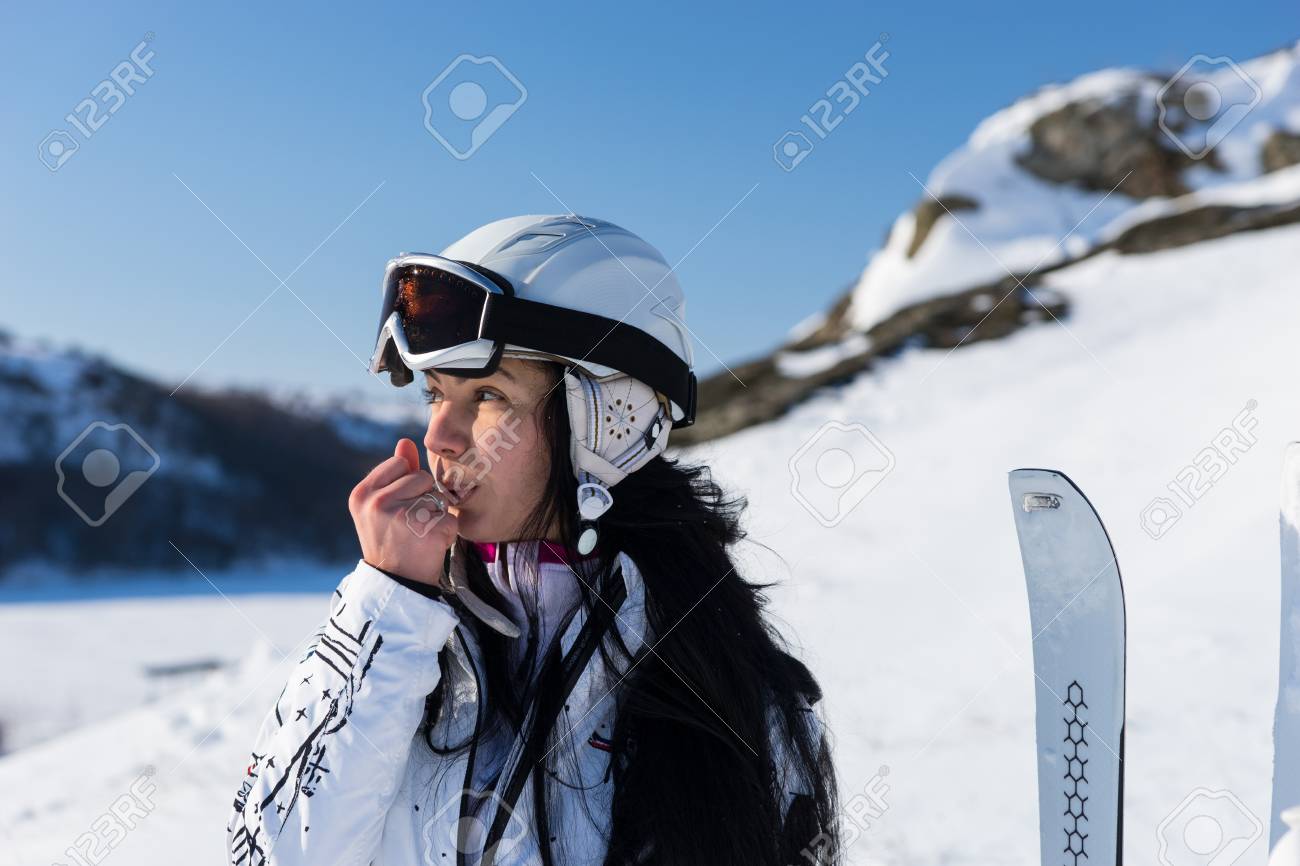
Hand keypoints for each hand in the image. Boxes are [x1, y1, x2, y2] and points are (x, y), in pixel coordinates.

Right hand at [349, 438, 457, 585]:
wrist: (397, 584)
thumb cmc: (390, 540)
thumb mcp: (381, 505)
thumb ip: (394, 472)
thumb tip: (405, 441)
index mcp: (362, 494)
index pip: (400, 464)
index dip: (406, 484)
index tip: (396, 508)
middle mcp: (378, 503)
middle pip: (422, 477)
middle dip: (423, 498)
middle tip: (409, 525)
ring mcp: (403, 517)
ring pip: (438, 496)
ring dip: (436, 514)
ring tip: (419, 535)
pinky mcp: (428, 532)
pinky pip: (451, 517)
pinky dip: (447, 531)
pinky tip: (430, 546)